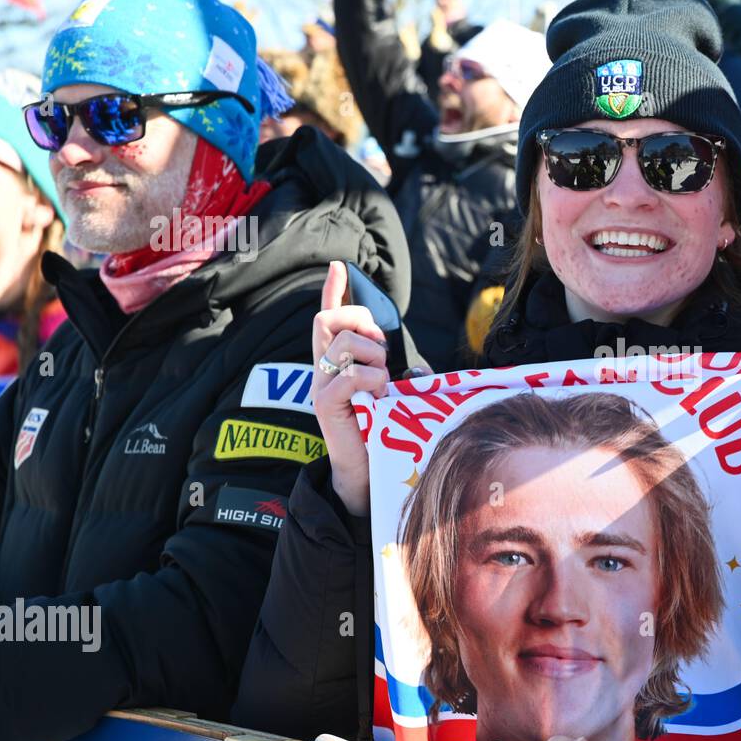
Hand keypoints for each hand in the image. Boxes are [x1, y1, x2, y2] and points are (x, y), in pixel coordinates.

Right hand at [312, 260, 389, 516]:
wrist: (367, 473)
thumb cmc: (380, 432)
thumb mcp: (394, 395)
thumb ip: (403, 375)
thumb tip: (421, 366)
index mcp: (337, 363)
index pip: (329, 318)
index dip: (333, 291)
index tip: (338, 267)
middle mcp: (322, 370)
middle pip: (328, 320)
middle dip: (360, 322)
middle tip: (381, 349)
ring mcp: (320, 385)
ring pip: (342, 343)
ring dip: (372, 354)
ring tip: (382, 379)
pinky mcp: (325, 403)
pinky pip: (351, 374)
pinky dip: (373, 379)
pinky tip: (380, 396)